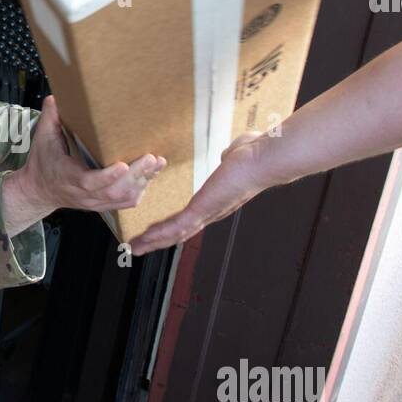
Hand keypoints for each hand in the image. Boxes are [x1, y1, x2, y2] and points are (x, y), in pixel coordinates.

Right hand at [19, 95, 165, 214]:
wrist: (39, 192)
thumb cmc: (42, 165)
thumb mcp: (42, 139)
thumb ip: (50, 118)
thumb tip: (55, 98)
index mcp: (68, 177)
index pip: (89, 182)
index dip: (107, 176)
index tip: (123, 164)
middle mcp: (84, 194)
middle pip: (114, 192)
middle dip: (136, 175)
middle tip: (151, 158)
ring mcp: (94, 202)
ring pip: (123, 198)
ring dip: (143, 182)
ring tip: (157, 163)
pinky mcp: (102, 205)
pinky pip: (125, 203)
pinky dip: (140, 190)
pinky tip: (150, 176)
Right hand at [130, 131, 278, 253]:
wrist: (266, 159)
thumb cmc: (256, 154)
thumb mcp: (236, 155)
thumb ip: (228, 157)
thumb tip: (227, 154)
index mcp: (216, 201)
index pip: (188, 219)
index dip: (171, 227)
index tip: (155, 230)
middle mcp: (211, 212)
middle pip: (178, 233)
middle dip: (156, 241)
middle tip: (137, 247)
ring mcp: (207, 212)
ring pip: (175, 233)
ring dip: (153, 242)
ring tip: (134, 248)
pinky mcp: (203, 208)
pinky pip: (178, 225)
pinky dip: (160, 233)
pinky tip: (145, 238)